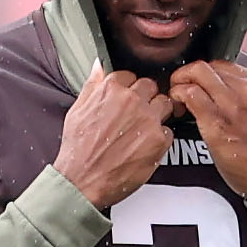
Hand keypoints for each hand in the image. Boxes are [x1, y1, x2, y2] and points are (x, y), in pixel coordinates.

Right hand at [55, 70, 176, 208]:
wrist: (83, 180)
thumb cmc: (78, 149)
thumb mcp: (78, 109)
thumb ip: (93, 84)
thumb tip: (99, 66)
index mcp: (110, 89)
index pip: (131, 75)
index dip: (129, 88)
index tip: (127, 98)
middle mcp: (131, 100)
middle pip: (151, 87)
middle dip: (146, 98)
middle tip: (137, 114)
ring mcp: (147, 119)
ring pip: (165, 104)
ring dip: (157, 114)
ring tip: (143, 129)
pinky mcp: (159, 140)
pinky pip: (168, 130)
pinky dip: (159, 138)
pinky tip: (144, 146)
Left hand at [171, 60, 246, 202]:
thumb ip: (244, 95)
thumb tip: (219, 89)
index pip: (221, 64)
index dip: (203, 74)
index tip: (197, 84)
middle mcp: (246, 89)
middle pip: (206, 65)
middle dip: (187, 73)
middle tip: (180, 87)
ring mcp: (231, 104)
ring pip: (196, 73)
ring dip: (180, 83)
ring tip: (178, 98)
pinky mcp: (217, 120)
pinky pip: (190, 94)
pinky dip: (178, 96)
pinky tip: (180, 108)